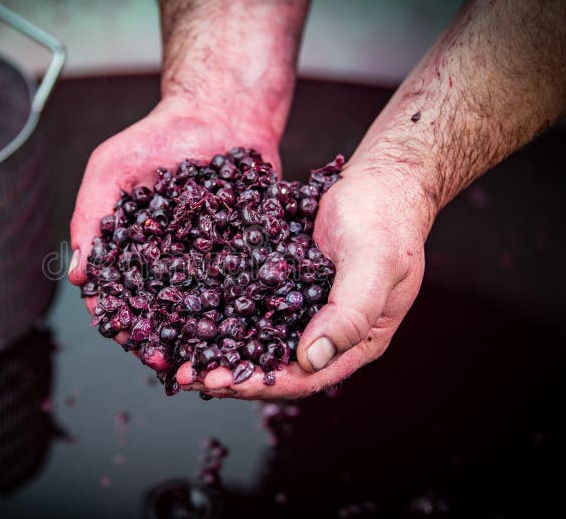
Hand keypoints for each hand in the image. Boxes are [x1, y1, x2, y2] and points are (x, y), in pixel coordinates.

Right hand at [68, 97, 279, 343]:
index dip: (116, 317)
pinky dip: (241, 308)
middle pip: (159, 310)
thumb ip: (90, 216)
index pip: (117, 291)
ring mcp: (207, 259)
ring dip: (198, 335)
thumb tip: (78, 273)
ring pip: (200, 306)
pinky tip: (242, 329)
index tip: (121, 335)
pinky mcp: (244, 252)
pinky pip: (242, 284)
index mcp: (131, 248)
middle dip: (159, 338)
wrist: (220, 112)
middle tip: (165, 360)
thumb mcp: (110, 169)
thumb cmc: (157, 136)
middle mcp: (167, 260)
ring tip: (201, 357)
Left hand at [178, 161, 433, 398]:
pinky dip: (225, 316)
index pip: (305, 378)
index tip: (218, 383)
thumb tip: (310, 359)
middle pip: (276, 366)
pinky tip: (195, 315)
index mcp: (356, 340)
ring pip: (260, 341)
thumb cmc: (385, 220)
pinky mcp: (286, 284)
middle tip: (184, 374)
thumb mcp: (374, 265)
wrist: (380, 181)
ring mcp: (305, 308)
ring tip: (181, 356)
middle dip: (230, 374)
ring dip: (222, 350)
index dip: (259, 385)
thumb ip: (349, 314)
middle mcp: (328, 332)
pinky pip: (253, 307)